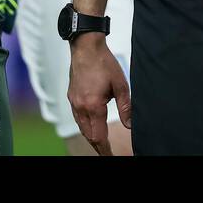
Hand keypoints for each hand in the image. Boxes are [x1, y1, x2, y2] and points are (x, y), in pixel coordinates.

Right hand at [67, 36, 130, 154]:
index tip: (111, 155)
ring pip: (82, 128)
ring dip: (91, 137)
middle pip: (89, 135)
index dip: (105, 149)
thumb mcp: (120, 85)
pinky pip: (77, 118)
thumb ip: (126, 107)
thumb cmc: (104, 63)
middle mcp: (80, 106)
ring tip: (101, 143)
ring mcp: (74, 102)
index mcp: (93, 106)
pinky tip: (91, 126)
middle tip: (108, 153)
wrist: (85, 47)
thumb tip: (130, 125)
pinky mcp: (71, 96)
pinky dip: (85, 126)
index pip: (99, 136)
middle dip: (98, 146)